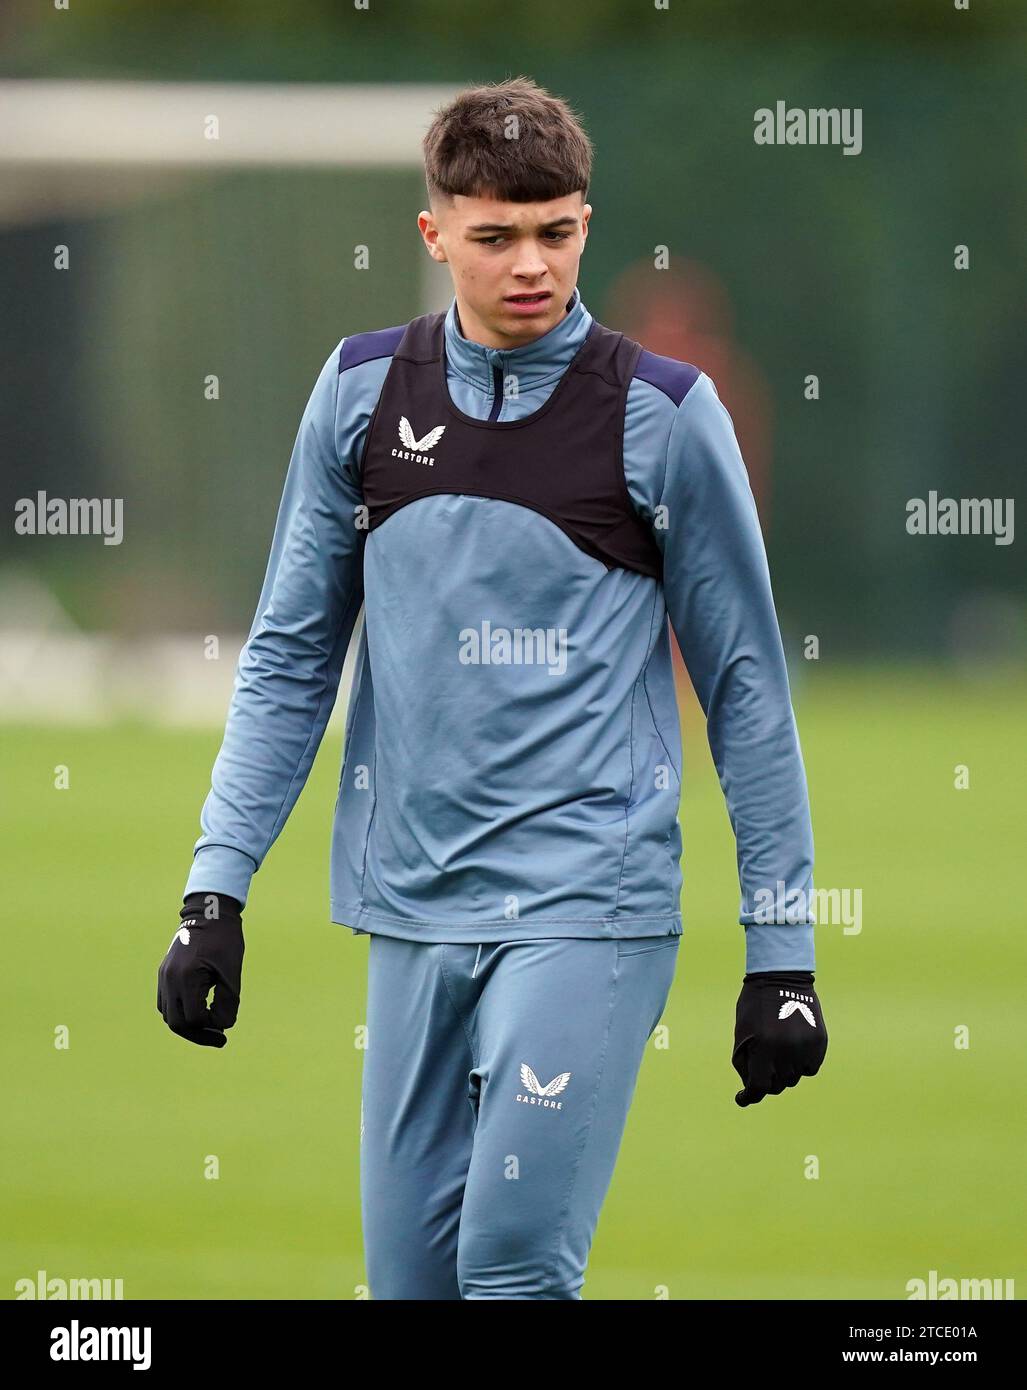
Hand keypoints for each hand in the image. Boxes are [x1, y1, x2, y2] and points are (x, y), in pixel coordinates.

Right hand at [157, 892, 243, 1046]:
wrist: (210, 913)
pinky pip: (165, 1003)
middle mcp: (169, 979)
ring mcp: (163, 976)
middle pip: (176, 1023)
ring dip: (188, 1025)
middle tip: (220, 1039)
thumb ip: (227, 1002)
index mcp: (186, 978)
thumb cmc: (225, 941)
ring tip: (210, 1028)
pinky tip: (198, 1014)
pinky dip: (180, 1012)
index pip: (193, 1019)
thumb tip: (222, 1027)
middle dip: (198, 1034)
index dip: (211, 1027)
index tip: (226, 1026)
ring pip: (168, 1015)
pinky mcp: (164, 973)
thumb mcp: (231, 973)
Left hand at [732, 970, 826, 1105]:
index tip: (742, 1098)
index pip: (759, 1087)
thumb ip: (745, 1063)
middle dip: (767, 1079)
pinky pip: (810, 1068)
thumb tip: (752, 1089)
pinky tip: (792, 1049)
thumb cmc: (755, 1005)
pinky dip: (801, 1064)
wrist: (781, 977)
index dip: (749, 1096)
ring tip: (777, 1051)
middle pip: (777, 1084)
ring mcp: (806, 1046)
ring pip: (794, 1077)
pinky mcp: (819, 1042)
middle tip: (761, 1067)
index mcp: (764, 1047)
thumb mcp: (742, 1032)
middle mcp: (787, 1050)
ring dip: (784, 1071)